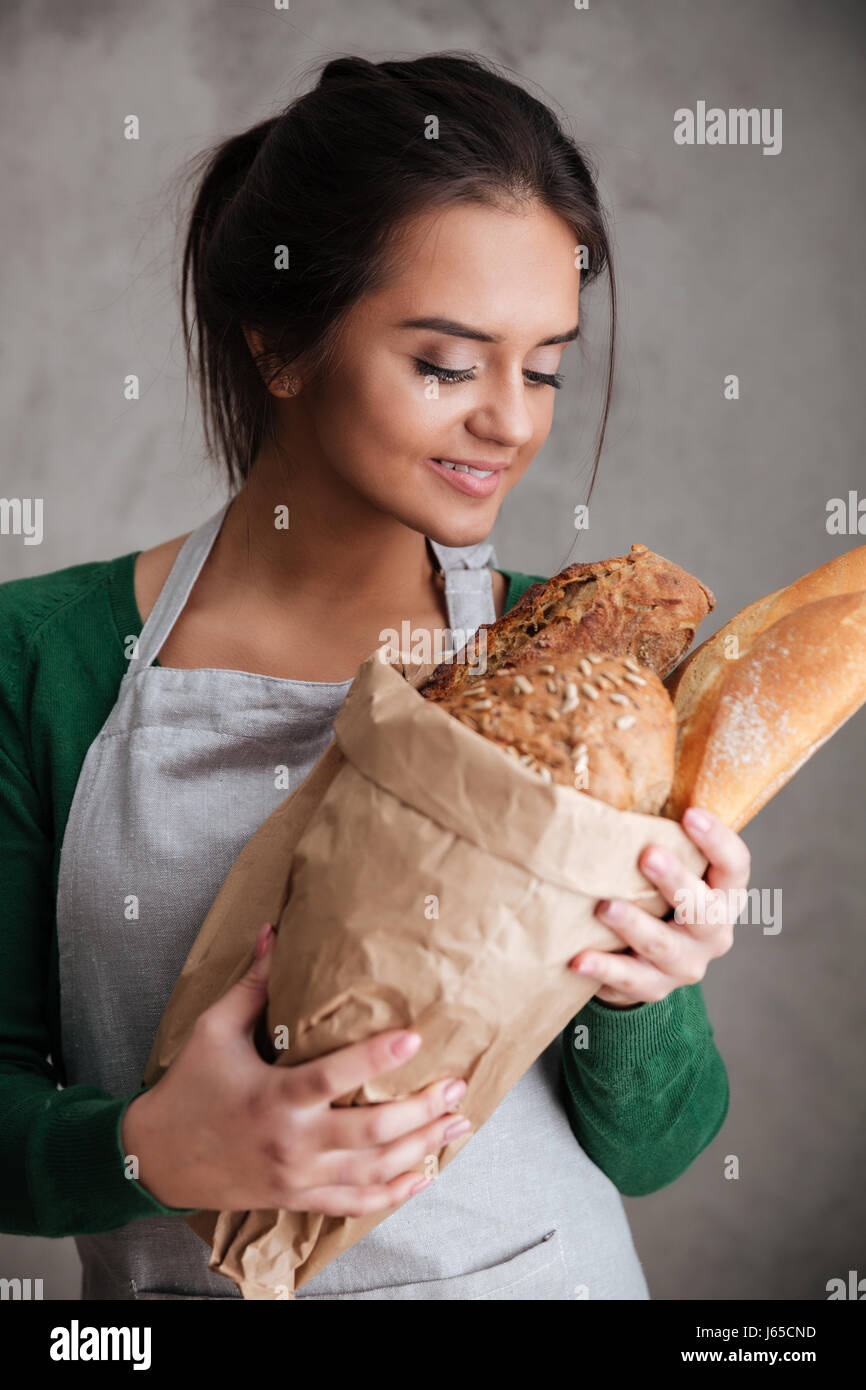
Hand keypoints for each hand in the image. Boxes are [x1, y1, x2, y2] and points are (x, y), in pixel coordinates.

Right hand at [121, 922, 470, 1214]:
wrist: (155, 1160)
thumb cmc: (188, 1089)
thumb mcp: (213, 1031)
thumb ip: (253, 984)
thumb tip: (275, 930)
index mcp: (273, 1098)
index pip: (333, 1078)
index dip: (375, 1058)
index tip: (415, 1038)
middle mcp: (291, 1142)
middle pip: (371, 1133)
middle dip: (421, 1110)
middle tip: (457, 1085)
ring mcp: (297, 1177)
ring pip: (373, 1170)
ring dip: (422, 1147)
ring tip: (458, 1123)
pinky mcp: (297, 1198)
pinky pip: (354, 1203)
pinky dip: (393, 1192)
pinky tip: (424, 1173)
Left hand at [568, 806, 749, 1006]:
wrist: (644, 963)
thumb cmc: (654, 896)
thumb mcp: (667, 868)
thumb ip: (657, 837)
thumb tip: (612, 781)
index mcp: (724, 894)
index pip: (735, 867)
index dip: (718, 840)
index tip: (691, 813)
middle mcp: (713, 931)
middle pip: (705, 909)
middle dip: (677, 882)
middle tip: (649, 855)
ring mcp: (686, 964)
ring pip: (665, 946)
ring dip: (635, 925)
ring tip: (605, 907)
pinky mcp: (653, 987)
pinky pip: (630, 979)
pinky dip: (603, 968)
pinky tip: (578, 958)